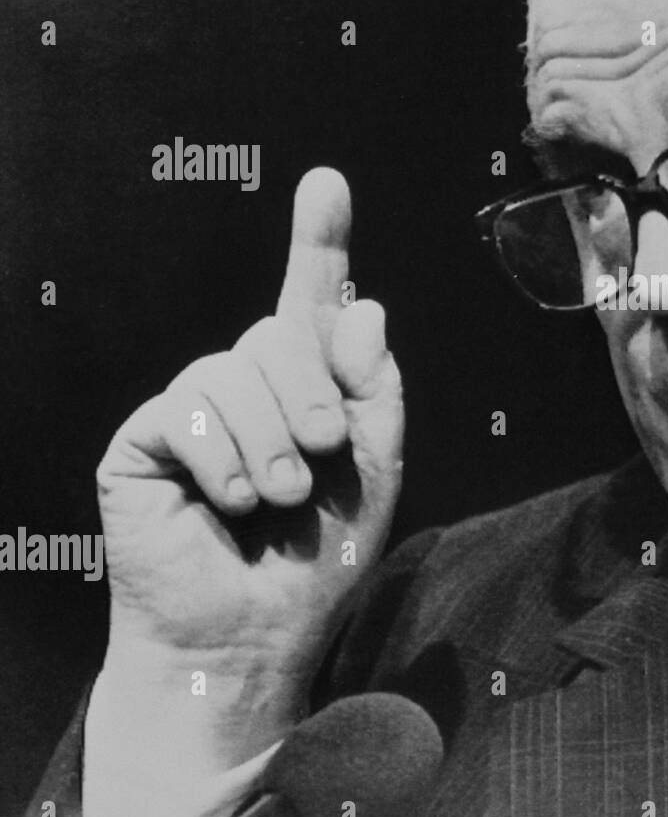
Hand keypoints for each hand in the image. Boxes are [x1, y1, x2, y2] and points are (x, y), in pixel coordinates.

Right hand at [94, 167, 403, 764]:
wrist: (254, 634)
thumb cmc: (316, 559)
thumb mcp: (374, 474)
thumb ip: (374, 391)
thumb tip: (363, 305)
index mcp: (306, 386)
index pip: (309, 299)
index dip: (319, 240)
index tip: (327, 182)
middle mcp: (246, 384)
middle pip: (278, 333)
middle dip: (312, 397)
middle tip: (320, 461)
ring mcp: (192, 408)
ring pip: (230, 369)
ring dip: (269, 440)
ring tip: (277, 498)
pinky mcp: (144, 440)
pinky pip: (184, 409)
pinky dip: (220, 458)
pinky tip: (230, 502)